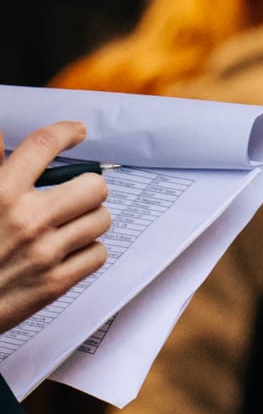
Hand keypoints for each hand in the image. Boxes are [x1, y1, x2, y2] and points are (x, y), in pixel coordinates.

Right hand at [0, 121, 110, 334]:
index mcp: (2, 192)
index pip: (43, 146)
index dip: (65, 132)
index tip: (77, 131)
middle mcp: (28, 219)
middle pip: (92, 186)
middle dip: (89, 186)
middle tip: (79, 192)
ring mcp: (46, 253)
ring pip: (100, 220)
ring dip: (92, 217)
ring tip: (74, 221)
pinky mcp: (57, 282)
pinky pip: (98, 254)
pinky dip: (90, 249)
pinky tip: (72, 248)